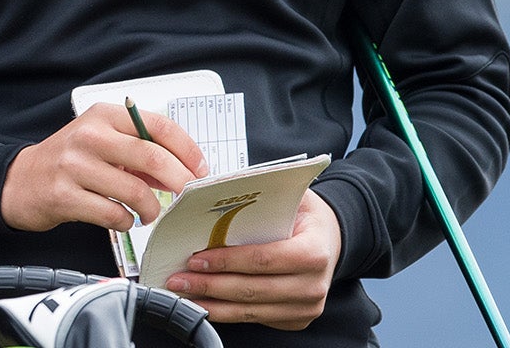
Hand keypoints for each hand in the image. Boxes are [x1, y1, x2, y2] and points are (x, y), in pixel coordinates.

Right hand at [0, 103, 207, 231]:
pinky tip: (123, 219)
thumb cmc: (68, 160)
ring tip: (149, 213)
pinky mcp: (64, 196)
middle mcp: (89, 135)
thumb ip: (139, 152)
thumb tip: (182, 170)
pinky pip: (113, 214)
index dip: (187, 149)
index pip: (158, 126)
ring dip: (152, 208)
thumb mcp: (102, 142)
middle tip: (186, 195)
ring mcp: (74, 166)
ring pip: (135, 191)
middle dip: (179, 181)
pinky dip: (127, 221)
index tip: (200, 169)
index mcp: (104, 116)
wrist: (19, 181)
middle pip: (152, 157)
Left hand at [164, 190, 342, 329]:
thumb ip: (258, 194)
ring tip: (184, 293)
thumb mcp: (289, 195)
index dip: (227, 261)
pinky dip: (226, 312)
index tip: (196, 259)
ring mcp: (306, 308)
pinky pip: (255, 319)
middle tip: (179, 278)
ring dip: (212, 303)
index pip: (263, 259)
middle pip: (252, 289)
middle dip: (210, 285)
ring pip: (250, 311)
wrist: (331, 239)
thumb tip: (212, 189)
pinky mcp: (295, 320)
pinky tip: (205, 303)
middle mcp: (314, 285)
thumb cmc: (304, 215)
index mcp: (314, 251)